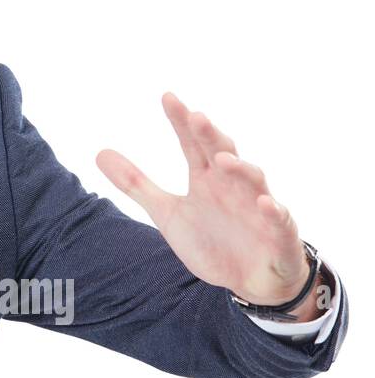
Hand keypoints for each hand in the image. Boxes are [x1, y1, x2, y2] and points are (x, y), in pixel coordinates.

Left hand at [95, 92, 315, 313]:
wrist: (250, 280)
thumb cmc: (212, 239)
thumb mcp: (167, 213)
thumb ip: (136, 184)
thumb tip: (98, 153)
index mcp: (207, 178)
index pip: (192, 144)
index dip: (181, 122)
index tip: (168, 97)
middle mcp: (234, 186)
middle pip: (224, 153)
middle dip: (211, 136)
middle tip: (196, 116)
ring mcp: (258, 208)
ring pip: (254, 181)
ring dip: (241, 169)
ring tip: (223, 159)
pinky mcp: (278, 234)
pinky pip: (280, 220)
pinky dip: (275, 211)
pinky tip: (265, 203)